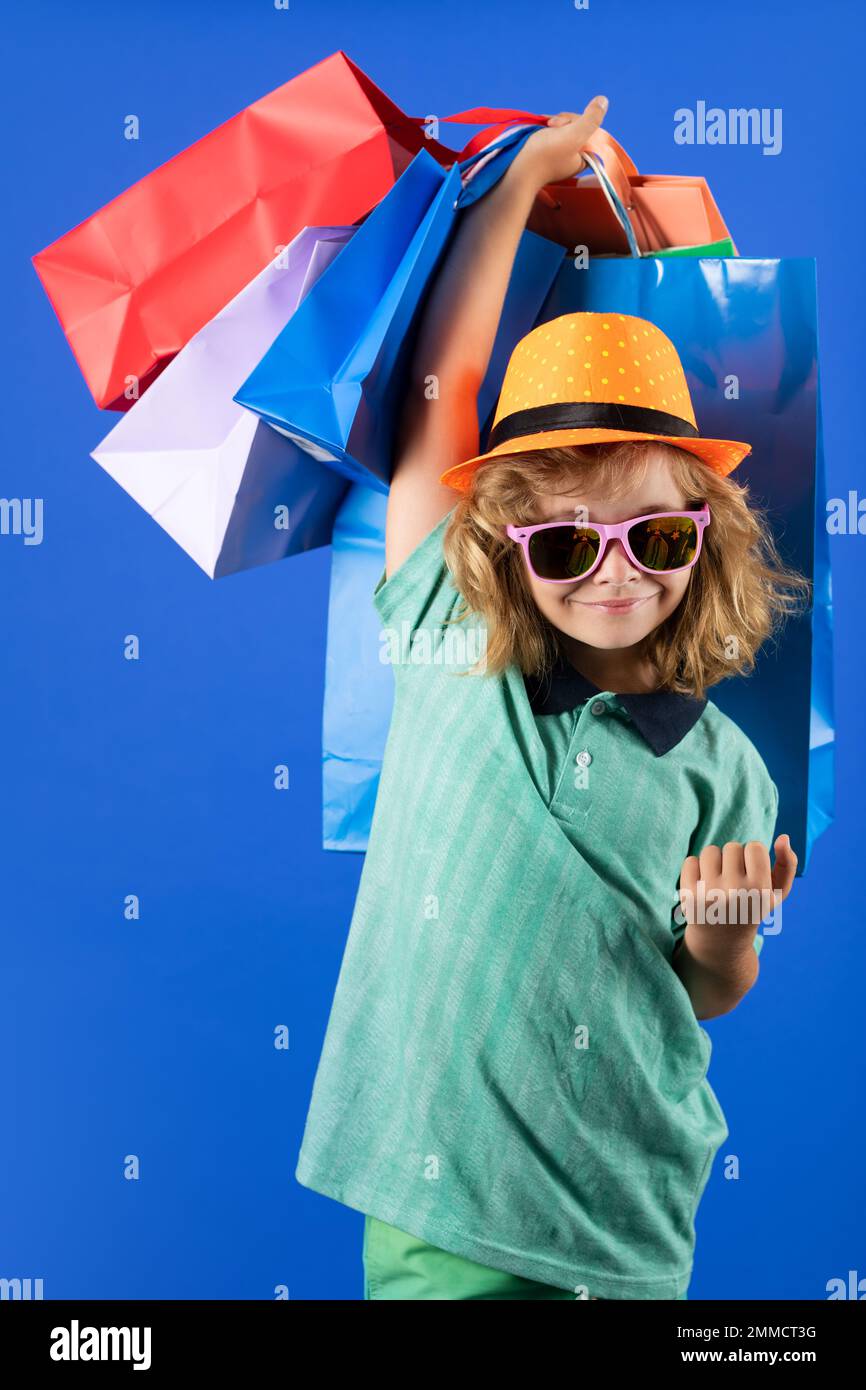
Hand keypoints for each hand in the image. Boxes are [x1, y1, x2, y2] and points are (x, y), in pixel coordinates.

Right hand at [507, 97, 608, 192]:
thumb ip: (591, 119)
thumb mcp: (573, 135)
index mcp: (583, 158)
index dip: (579, 121)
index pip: (590, 129)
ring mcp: (557, 153)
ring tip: (543, 127)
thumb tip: (603, 100)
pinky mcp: (544, 148)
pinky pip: (551, 130)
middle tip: (551, 127)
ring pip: (563, 126)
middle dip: (564, 121)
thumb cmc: (543, 155)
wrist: (514, 168)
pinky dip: (545, 124)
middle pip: (576, 125)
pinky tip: (539, 126)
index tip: (565, 126)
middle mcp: (572, 156)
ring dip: (553, 122)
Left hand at [678, 833, 797, 937]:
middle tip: (735, 880)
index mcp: (760, 890)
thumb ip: (788, 864)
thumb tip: (784, 837)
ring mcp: (709, 893)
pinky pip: (690, 861)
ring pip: (710, 851)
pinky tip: (703, 886)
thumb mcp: (776, 893)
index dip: (753, 857)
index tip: (751, 873)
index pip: (755, 847)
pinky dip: (695, 869)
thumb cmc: (752, 908)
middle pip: (732, 847)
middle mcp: (735, 891)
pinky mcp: (688, 895)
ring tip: (719, 881)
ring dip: (714, 861)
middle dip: (734, 859)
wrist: (722, 941)